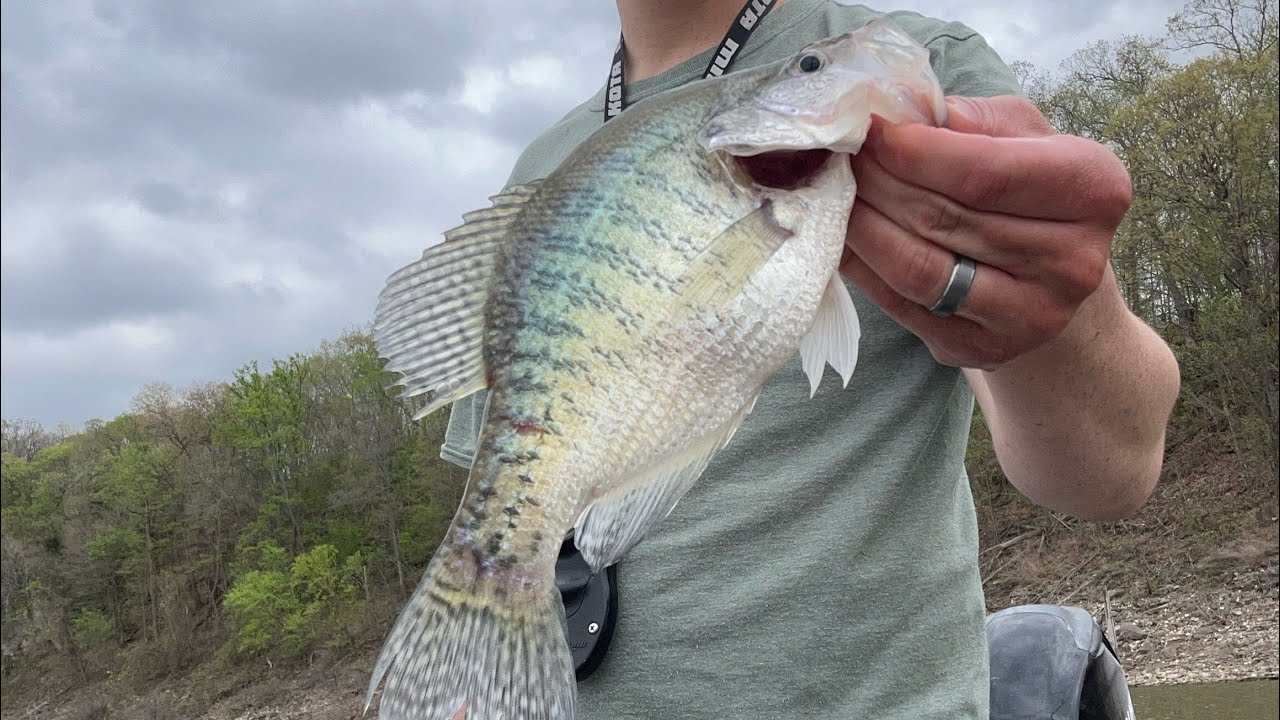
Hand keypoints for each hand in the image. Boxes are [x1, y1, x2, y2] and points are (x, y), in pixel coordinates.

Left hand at [840, 95, 1132, 369]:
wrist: (1050, 278)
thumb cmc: (1028, 190)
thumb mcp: (1021, 136)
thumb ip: (970, 120)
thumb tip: (900, 112)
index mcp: (1093, 189)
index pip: (985, 173)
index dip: (915, 152)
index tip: (869, 129)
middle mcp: (1073, 262)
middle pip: (944, 218)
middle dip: (878, 181)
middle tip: (839, 156)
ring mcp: (1027, 316)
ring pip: (917, 267)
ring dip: (861, 225)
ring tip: (834, 192)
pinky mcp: (979, 350)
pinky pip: (900, 305)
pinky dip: (862, 266)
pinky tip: (842, 236)